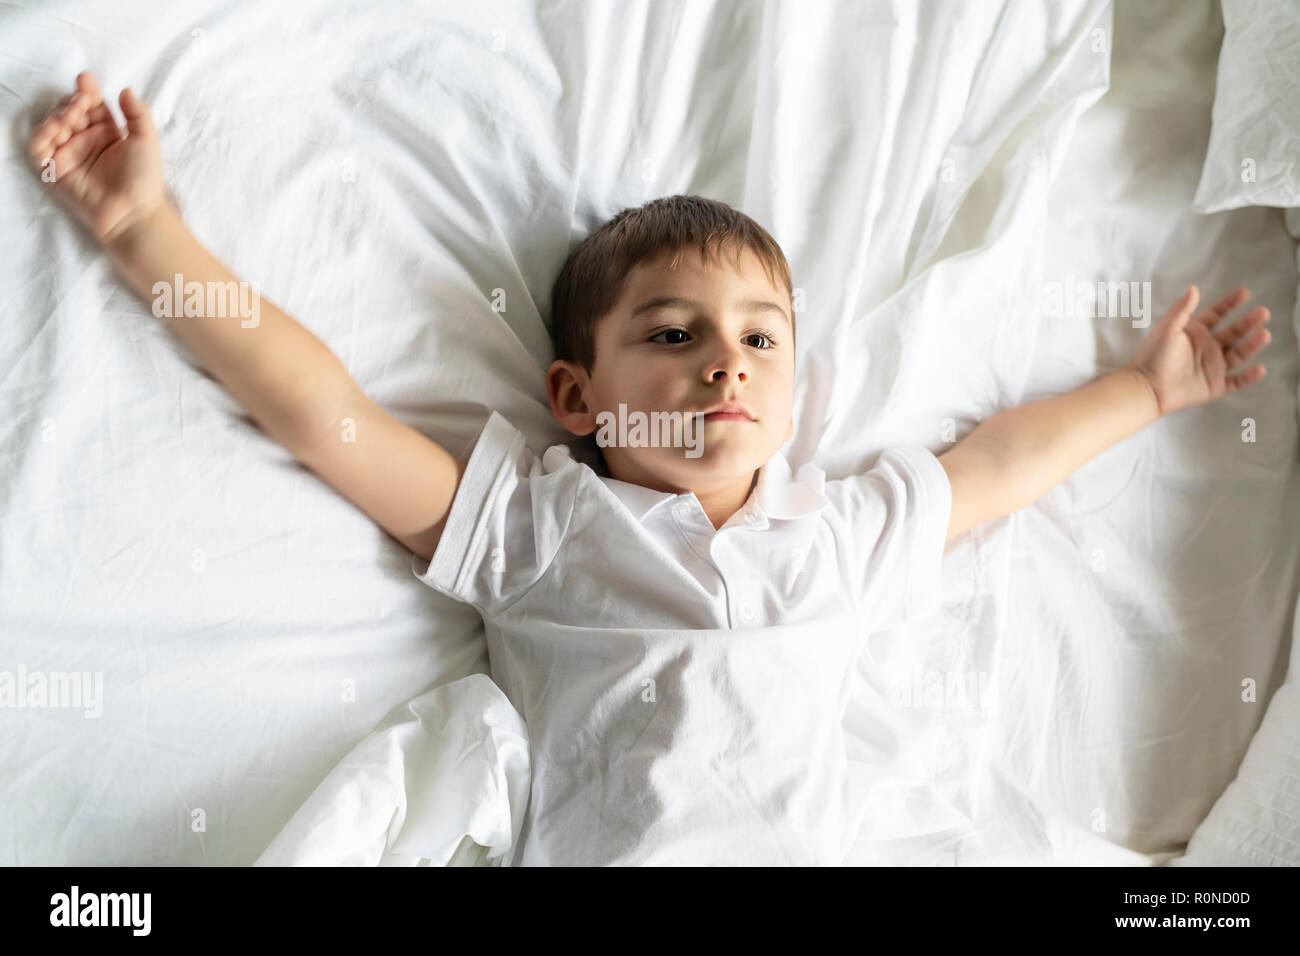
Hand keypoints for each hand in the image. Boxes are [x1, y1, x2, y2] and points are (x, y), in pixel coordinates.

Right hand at [27, 71, 165, 245]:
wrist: (133, 211)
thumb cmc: (143, 178)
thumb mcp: (147, 140)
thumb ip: (137, 113)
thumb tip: (125, 90)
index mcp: (106, 133)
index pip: (91, 105)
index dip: (86, 91)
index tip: (86, 80)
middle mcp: (86, 141)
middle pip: (69, 111)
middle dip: (72, 101)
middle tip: (82, 101)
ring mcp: (69, 155)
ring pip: (52, 125)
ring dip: (59, 114)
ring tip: (73, 115)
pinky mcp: (54, 170)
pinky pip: (38, 146)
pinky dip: (42, 133)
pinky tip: (57, 127)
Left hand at [1126, 284, 1270, 416]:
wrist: (1146, 387)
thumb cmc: (1153, 356)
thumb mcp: (1167, 329)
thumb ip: (1182, 309)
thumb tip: (1193, 287)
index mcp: (1195, 333)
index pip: (1217, 314)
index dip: (1230, 303)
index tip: (1245, 292)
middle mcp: (1207, 348)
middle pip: (1233, 332)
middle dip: (1248, 322)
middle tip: (1263, 312)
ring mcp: (1212, 367)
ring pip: (1238, 354)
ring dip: (1252, 345)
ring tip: (1265, 334)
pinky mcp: (1215, 386)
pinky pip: (1236, 381)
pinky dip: (1249, 377)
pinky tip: (1261, 369)